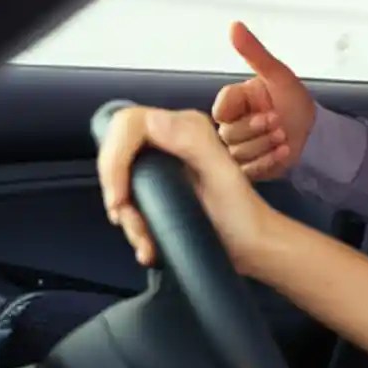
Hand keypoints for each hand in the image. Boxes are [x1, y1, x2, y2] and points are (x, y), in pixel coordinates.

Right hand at [98, 106, 279, 274]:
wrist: (253, 246)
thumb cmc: (244, 214)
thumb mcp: (221, 175)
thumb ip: (191, 142)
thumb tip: (152, 121)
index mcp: (186, 128)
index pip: (128, 124)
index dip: (114, 159)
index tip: (120, 198)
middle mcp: (172, 141)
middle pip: (117, 155)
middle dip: (117, 193)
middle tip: (129, 222)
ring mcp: (165, 166)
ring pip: (121, 184)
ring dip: (128, 217)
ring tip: (146, 241)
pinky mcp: (161, 189)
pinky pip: (132, 202)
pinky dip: (135, 227)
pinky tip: (148, 245)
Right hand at [212, 21, 315, 180]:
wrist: (317, 136)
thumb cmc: (297, 104)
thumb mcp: (278, 75)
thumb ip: (254, 52)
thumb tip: (235, 25)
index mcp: (236, 101)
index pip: (220, 108)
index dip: (241, 112)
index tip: (266, 108)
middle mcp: (232, 124)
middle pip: (228, 134)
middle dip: (257, 130)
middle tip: (279, 122)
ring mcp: (238, 148)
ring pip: (237, 154)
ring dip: (265, 145)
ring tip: (285, 137)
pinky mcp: (246, 169)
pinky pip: (247, 171)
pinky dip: (269, 161)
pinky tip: (284, 152)